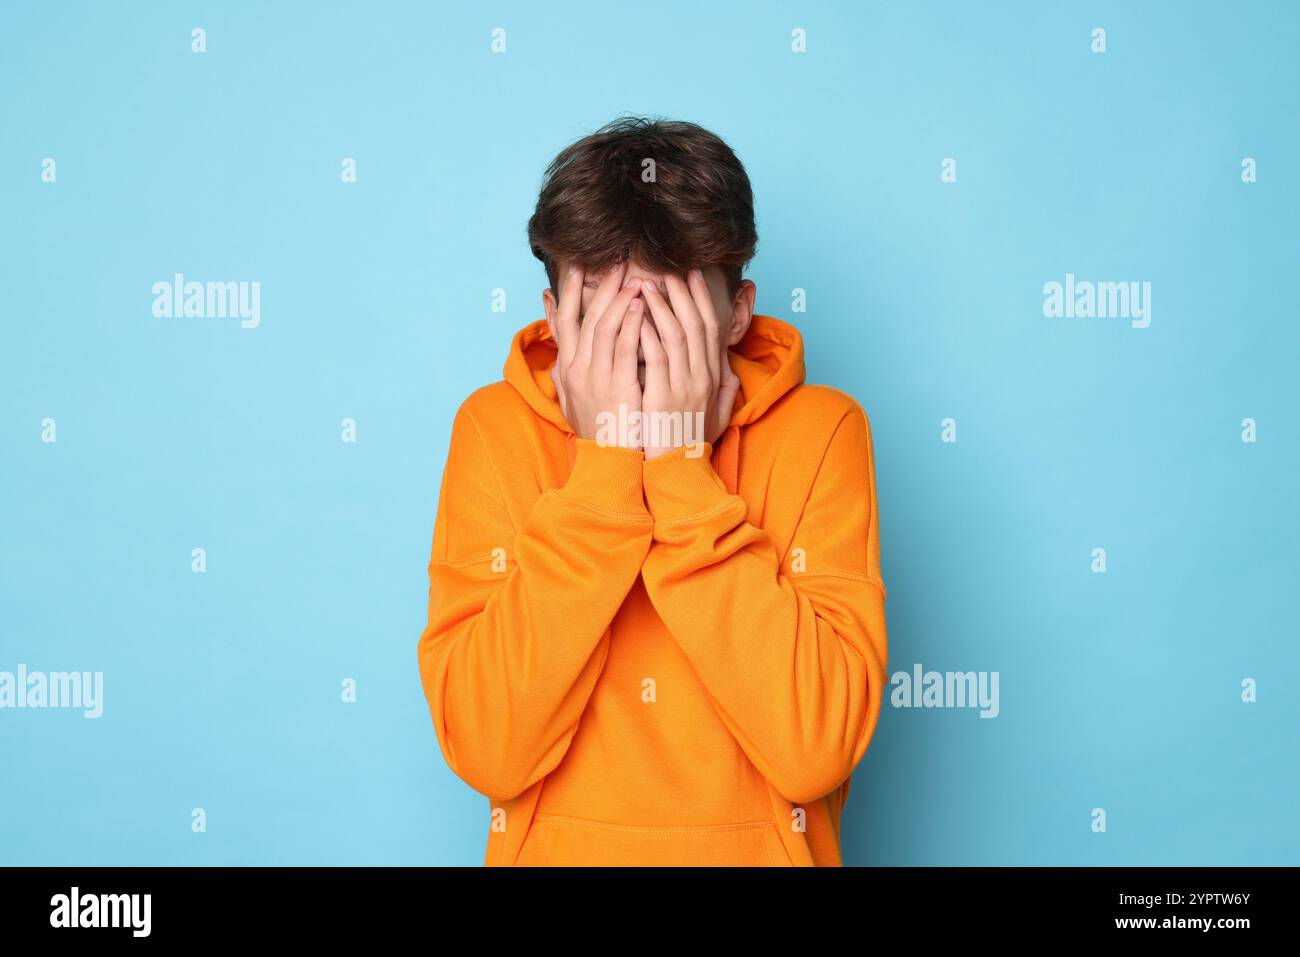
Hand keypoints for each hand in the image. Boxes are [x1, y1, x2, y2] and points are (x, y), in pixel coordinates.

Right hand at [550, 261, 644, 448]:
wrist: (607, 462)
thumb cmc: (597, 430)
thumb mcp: (572, 400)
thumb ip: (565, 375)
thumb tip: (556, 356)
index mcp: (567, 368)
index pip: (565, 320)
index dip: (570, 291)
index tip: (577, 264)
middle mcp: (576, 369)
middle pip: (586, 317)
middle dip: (600, 286)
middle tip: (615, 261)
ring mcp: (595, 377)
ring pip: (604, 327)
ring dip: (619, 299)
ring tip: (634, 277)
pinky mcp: (617, 387)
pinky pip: (624, 348)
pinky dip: (631, 323)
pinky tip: (641, 305)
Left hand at [637, 268, 739, 460]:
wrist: (680, 470)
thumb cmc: (692, 440)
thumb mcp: (716, 413)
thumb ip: (723, 389)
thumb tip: (729, 371)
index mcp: (712, 376)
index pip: (710, 328)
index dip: (702, 298)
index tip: (691, 275)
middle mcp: (702, 377)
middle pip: (695, 323)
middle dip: (682, 292)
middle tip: (668, 268)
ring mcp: (684, 386)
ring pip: (675, 335)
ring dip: (661, 306)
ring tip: (645, 283)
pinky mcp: (663, 397)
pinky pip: (655, 358)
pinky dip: (646, 333)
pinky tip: (634, 316)